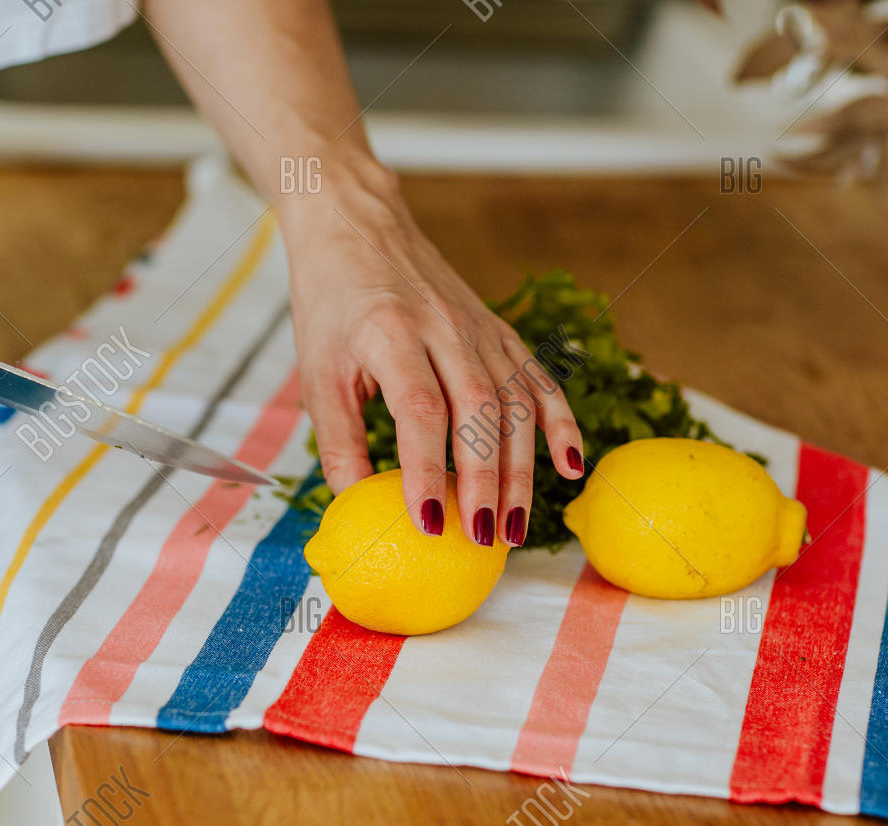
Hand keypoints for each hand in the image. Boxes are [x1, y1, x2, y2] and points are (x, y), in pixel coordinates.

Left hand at [282, 162, 583, 546]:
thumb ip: (338, 441)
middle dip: (486, 482)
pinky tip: (570, 466)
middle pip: (480, 411)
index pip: (419, 410)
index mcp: (390, 332)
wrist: (359, 223)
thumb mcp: (317, 371)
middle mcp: (444, 327)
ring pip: (516, 403)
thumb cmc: (332, 301)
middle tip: (485, 539)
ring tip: (516, 527)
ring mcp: (479, 327)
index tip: (429, 523)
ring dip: (522, 470)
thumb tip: (356, 509)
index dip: (426, 470)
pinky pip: (539, 380)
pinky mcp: (498, 331)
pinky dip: (560, 424)